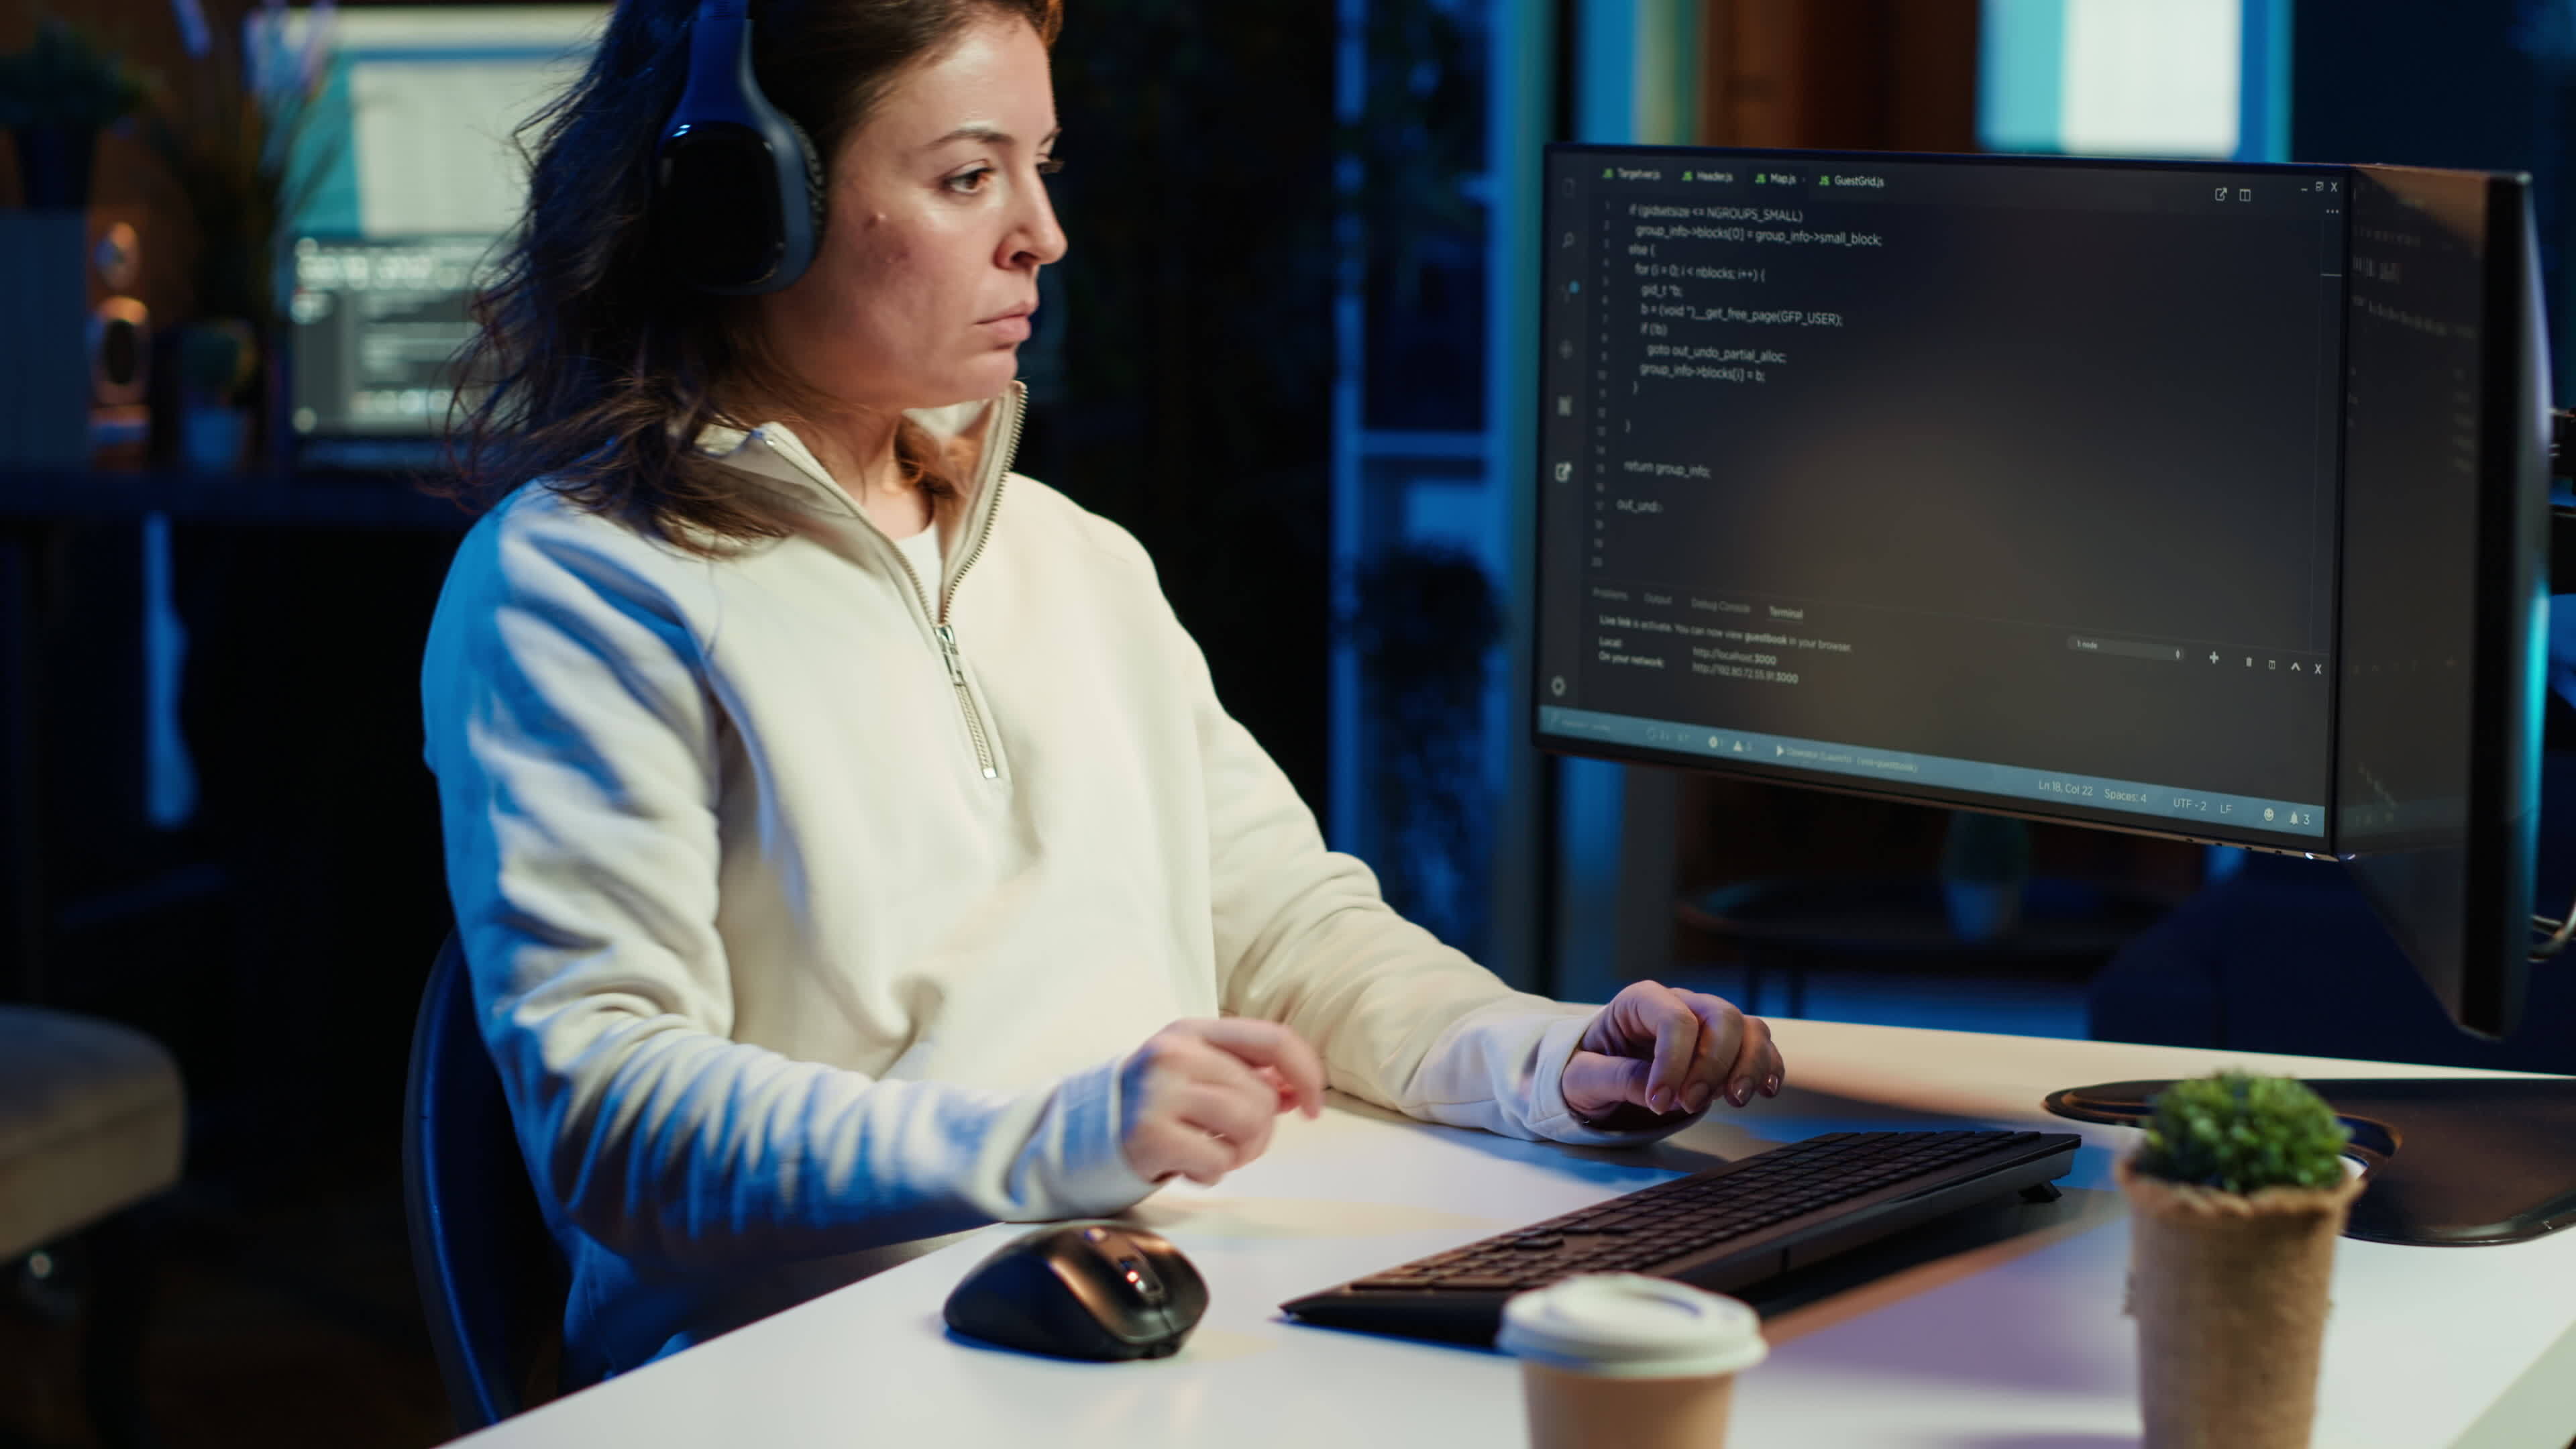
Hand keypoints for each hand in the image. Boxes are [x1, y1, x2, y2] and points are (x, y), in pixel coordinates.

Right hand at [1116, 1018, 1325, 1186]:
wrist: (1083, 1134)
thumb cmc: (1153, 1106)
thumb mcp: (1196, 1074)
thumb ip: (1246, 1075)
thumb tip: (1298, 1092)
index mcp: (1194, 1031)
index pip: (1273, 1039)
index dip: (1307, 1073)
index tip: (1314, 1107)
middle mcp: (1176, 1053)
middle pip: (1262, 1095)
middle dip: (1260, 1130)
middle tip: (1230, 1142)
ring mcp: (1161, 1091)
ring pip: (1249, 1124)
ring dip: (1241, 1152)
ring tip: (1212, 1152)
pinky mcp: (1150, 1133)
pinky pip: (1219, 1161)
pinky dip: (1212, 1173)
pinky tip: (1187, 1165)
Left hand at [1560, 981, 1783, 1124]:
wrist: (1598, 1079)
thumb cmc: (1587, 1071)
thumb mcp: (1581, 1078)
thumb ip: (1615, 1079)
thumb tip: (1655, 1092)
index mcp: (1640, 1002)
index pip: (1673, 1018)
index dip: (1673, 1061)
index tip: (1659, 1102)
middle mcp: (1681, 1004)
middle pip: (1721, 1016)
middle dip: (1714, 1064)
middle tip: (1692, 1104)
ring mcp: (1707, 1024)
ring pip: (1749, 1029)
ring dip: (1749, 1066)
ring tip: (1735, 1101)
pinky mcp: (1726, 1049)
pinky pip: (1761, 1048)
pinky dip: (1769, 1068)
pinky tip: (1765, 1091)